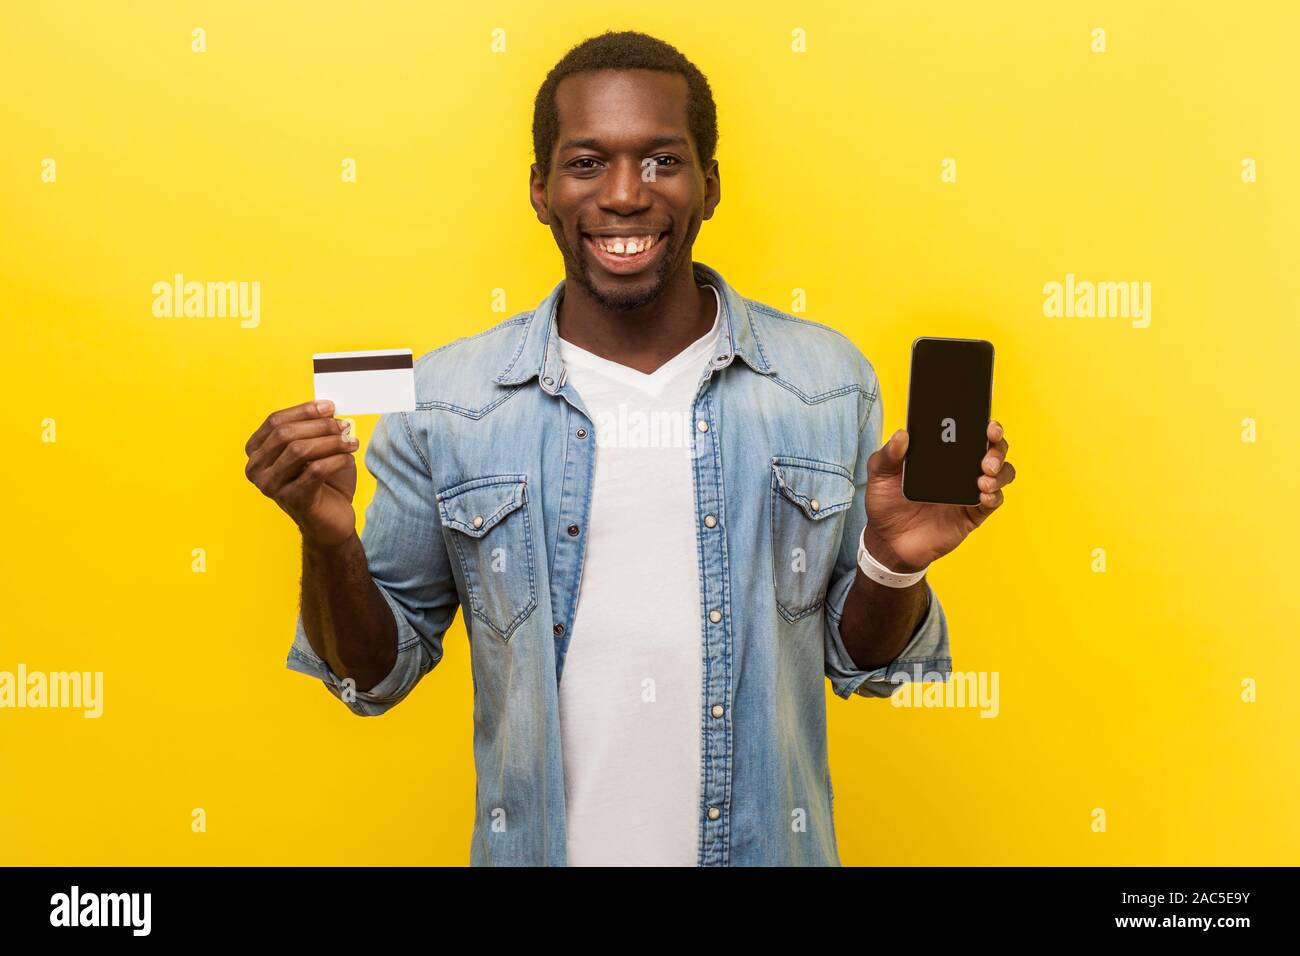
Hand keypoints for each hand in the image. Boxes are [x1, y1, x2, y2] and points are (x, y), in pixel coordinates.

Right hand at [244, 399, 360, 549]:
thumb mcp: (317, 450)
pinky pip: (315, 470)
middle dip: (319, 426)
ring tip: (351, 442)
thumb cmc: (324, 483)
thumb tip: (328, 409)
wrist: (331, 521)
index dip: (304, 411)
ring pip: (299, 450)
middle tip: (344, 426)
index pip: (275, 421)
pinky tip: (349, 459)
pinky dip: (336, 460)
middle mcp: (256, 469)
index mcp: (257, 452)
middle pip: (285, 434)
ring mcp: (271, 486)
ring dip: (331, 442)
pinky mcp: (292, 499)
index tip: (330, 407)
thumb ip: (316, 430)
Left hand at [863, 420, 1015, 572]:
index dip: (984, 425)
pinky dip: (995, 496)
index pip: (970, 432)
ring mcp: (969, 490)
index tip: (987, 425)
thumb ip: (888, 455)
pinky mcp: (973, 513)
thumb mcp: (880, 475)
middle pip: (993, 449)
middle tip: (986, 458)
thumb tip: (902, 434)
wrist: (888, 541)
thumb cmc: (885, 503)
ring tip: (984, 478)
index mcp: (942, 453)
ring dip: (1000, 472)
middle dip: (997, 448)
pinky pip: (994, 501)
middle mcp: (961, 468)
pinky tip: (984, 496)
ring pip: (1001, 473)